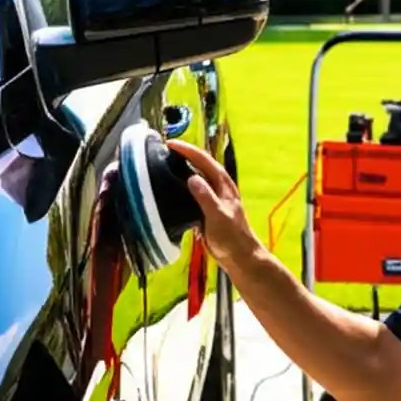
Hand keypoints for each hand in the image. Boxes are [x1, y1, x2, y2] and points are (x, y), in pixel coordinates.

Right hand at [165, 139, 259, 264]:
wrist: (239, 257)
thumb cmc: (231, 237)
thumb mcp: (218, 215)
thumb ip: (205, 197)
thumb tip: (191, 178)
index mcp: (222, 184)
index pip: (203, 159)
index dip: (187, 150)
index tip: (169, 144)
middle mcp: (217, 186)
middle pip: (198, 165)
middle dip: (182, 155)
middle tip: (161, 151)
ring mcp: (211, 198)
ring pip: (194, 178)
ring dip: (180, 170)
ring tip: (161, 166)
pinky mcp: (205, 209)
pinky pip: (190, 193)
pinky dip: (179, 188)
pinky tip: (168, 190)